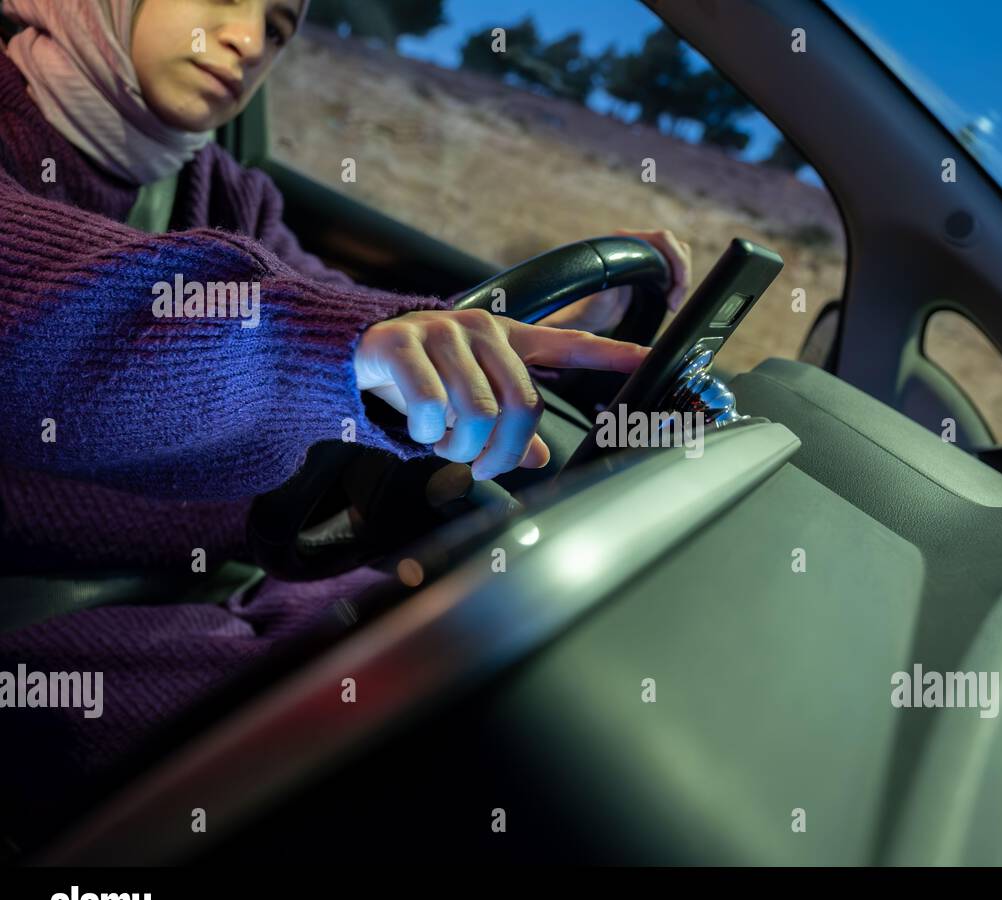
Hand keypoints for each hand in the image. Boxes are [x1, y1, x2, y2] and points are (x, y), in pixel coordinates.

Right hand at [354, 309, 648, 479]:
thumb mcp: (467, 396)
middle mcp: (482, 330)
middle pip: (522, 403)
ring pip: (477, 410)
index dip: (614, 353)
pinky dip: (426, 430)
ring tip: (441, 442)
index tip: (652, 358)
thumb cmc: (418, 375)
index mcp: (508, 339)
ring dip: (459, 444)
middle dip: (503, 449)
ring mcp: (442, 332)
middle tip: (483, 466)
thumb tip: (539, 457)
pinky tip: (418, 428)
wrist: (347, 350)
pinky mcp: (401, 342)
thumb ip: (506, 423)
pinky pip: (430, 403)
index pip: (571, 344)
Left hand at [537, 228, 691, 333]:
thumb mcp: (596, 301)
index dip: (675, 262)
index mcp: (622, 242)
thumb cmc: (586, 310)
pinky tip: (670, 302)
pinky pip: (673, 270)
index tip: (673, 292)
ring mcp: (643, 256)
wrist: (586, 319)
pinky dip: (678, 285)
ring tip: (671, 304)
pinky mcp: (649, 270)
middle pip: (675, 246)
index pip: (662, 239)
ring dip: (681, 280)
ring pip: (677, 257)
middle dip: (681, 274)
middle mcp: (634, 244)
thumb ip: (607, 290)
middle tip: (673, 303)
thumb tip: (618, 283)